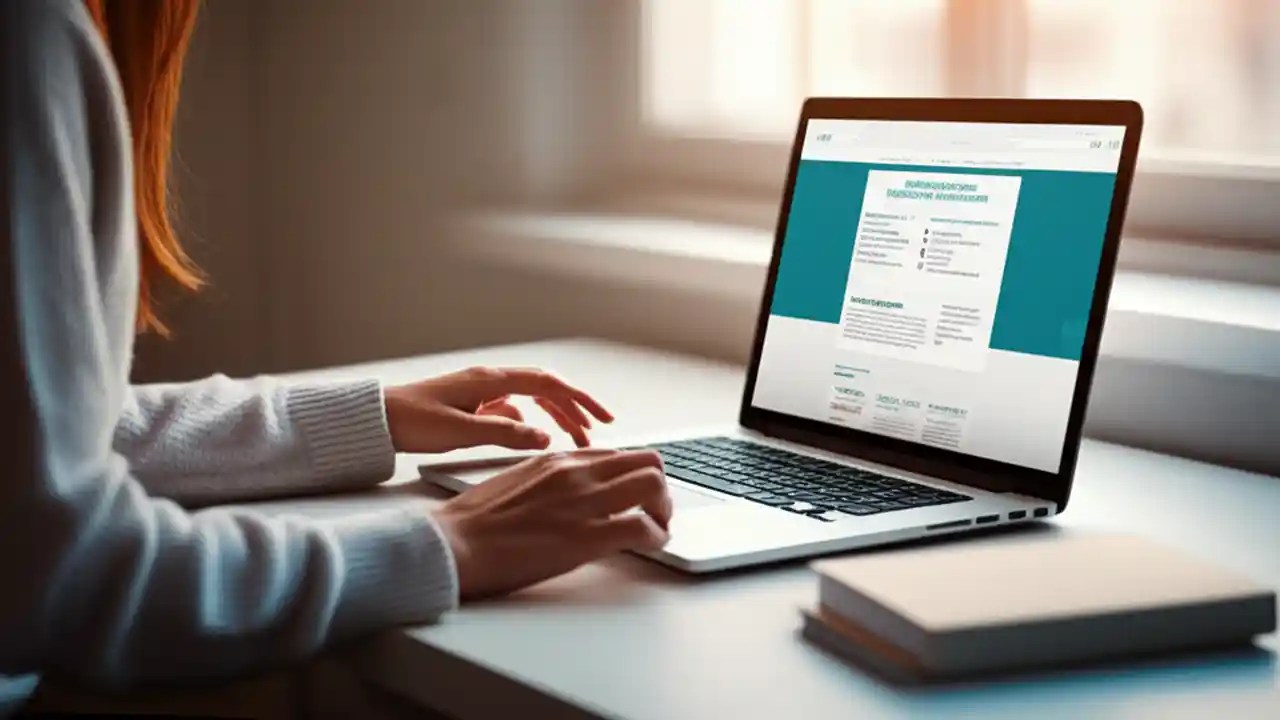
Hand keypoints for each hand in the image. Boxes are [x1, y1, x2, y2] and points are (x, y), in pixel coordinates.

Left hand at [384, 367, 612, 453]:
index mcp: (490, 381)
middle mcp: (489, 382)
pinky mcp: (470, 406)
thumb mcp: (460, 431)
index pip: (548, 384)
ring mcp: (480, 393)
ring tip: (571, 440)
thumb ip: (505, 434)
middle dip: (573, 409)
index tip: (601, 418)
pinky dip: (529, 423)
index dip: (579, 400)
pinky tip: (530, 439)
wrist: (375, 420)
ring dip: (553, 417)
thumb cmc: (410, 421)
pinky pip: (511, 411)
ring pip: (529, 401)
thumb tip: (545, 438)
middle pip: (544, 390)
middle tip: (594, 433)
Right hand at [433, 449, 671, 599]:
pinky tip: (650, 546)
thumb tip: (571, 492)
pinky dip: (656, 536)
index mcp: (558, 460)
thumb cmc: (474, 521)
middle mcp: (577, 473)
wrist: (453, 544)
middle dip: (660, 487)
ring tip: (656, 528)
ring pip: (654, 485)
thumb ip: (550, 480)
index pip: (618, 454)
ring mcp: (583, 502)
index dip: (636, 475)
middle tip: (655, 511)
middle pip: (648, 460)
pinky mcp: (586, 537)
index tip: (636, 495)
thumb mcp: (517, 481)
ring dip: (664, 509)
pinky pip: (642, 528)